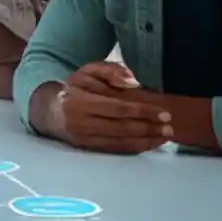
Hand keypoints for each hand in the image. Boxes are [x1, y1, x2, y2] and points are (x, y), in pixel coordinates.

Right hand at [48, 62, 173, 153]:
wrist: (50, 111)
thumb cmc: (74, 88)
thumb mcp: (87, 71)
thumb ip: (110, 71)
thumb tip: (133, 83)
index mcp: (81, 102)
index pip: (117, 109)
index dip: (142, 111)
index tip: (164, 112)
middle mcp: (82, 123)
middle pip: (122, 128)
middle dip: (149, 128)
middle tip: (170, 127)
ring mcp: (85, 139)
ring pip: (121, 142)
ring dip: (147, 140)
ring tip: (165, 136)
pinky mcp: (89, 148)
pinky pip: (116, 150)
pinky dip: (136, 147)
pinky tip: (151, 143)